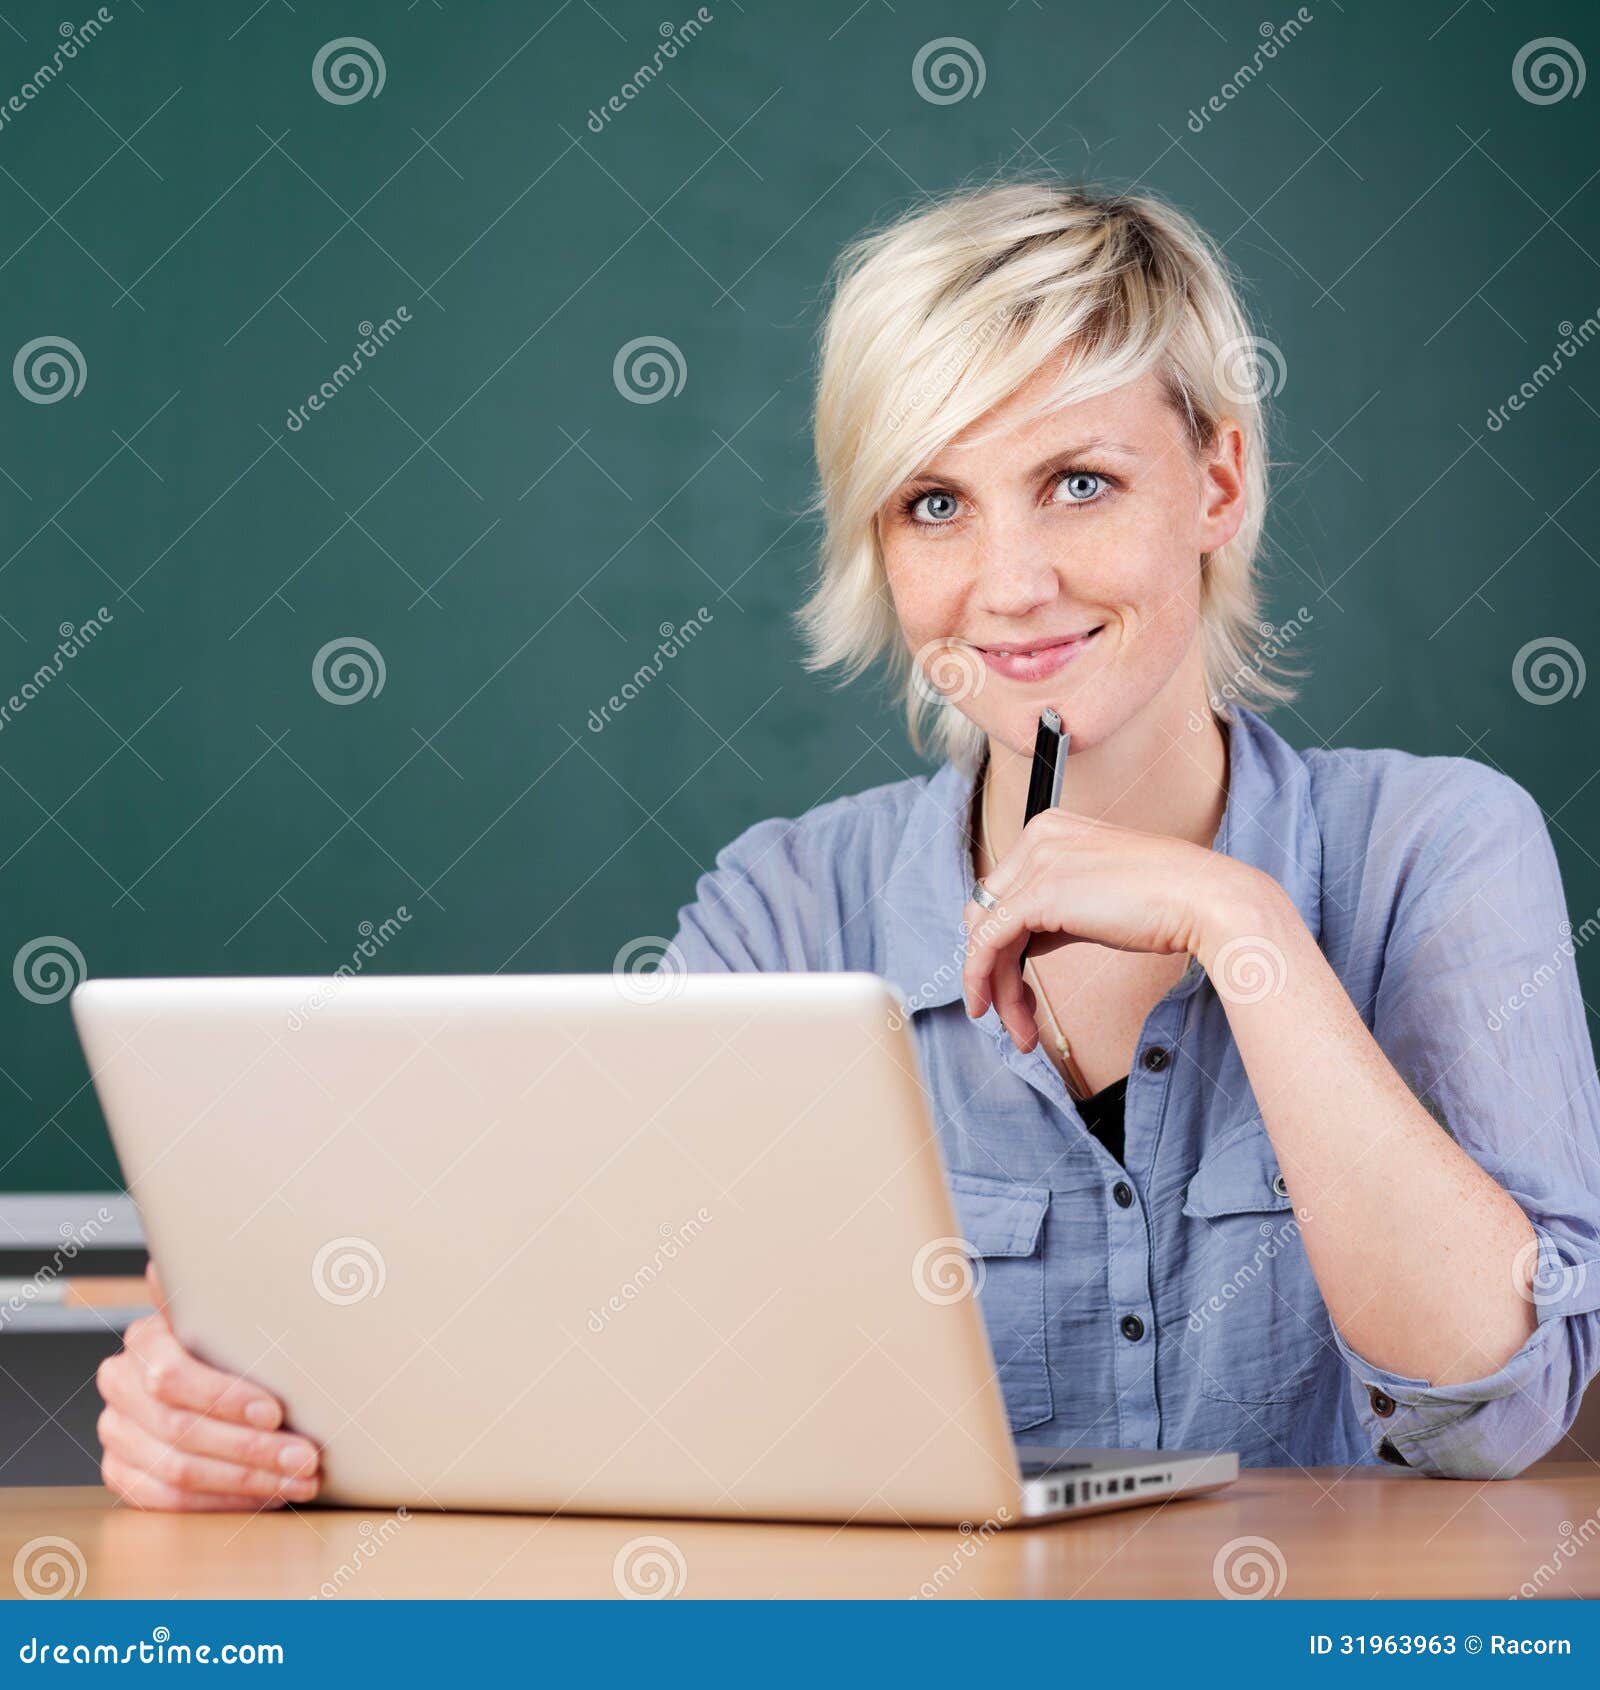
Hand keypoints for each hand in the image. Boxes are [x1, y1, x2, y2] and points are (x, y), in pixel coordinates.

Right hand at [95, 1262, 319, 1511]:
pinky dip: (224, 1502)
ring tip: (301, 1479)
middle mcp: (121, 1386)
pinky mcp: (124, 1473)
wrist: (210, 1372)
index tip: (276, 1411)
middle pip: (179, 1430)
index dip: (224, 1397)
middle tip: (305, 1456)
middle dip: (251, 1449)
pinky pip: (168, 1503)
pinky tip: (268, 1496)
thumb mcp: (231, 1310)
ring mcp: (118, 1434)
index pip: (171, 1375)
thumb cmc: (232, 1338)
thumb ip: (218, 1288)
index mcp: (144, 1341)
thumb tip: (202, 1246)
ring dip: (247, 1481)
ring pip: (177, 1471)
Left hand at [961, 806, 1242, 1050]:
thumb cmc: (1166, 902)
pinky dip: (984, 978)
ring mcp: (1038, 860)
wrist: (1206, 899)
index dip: (999, 944)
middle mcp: (1037, 837)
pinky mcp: (1041, 892)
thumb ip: (1056, 911)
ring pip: (985, 932)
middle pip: (987, 912)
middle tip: (1010, 1014)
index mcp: (1050, 829)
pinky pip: (989, 941)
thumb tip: (1025, 941)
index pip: (1002, 892)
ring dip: (995, 987)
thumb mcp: (1097, 897)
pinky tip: (1001, 1011)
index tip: (1011, 985)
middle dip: (993, 969)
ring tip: (1020, 1030)